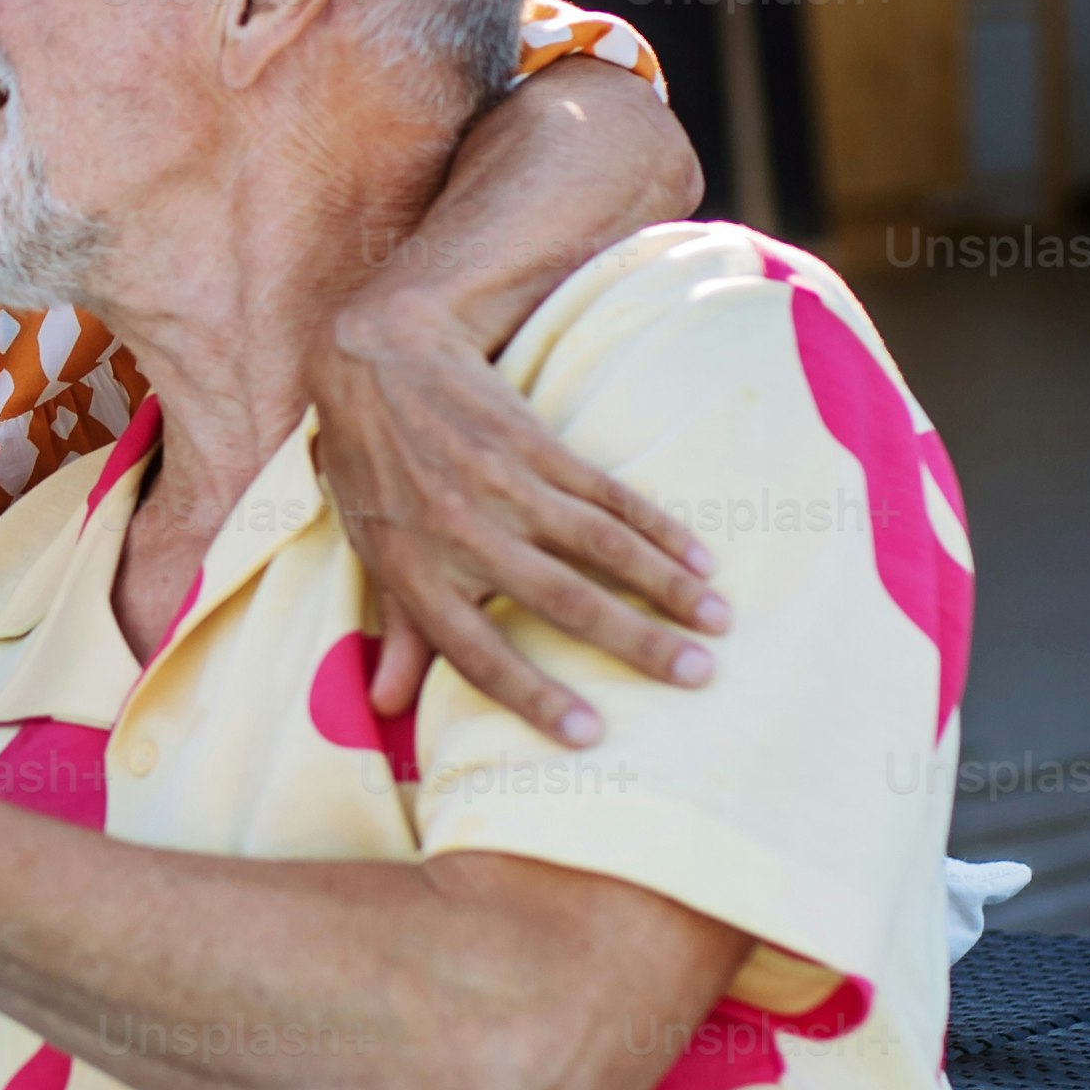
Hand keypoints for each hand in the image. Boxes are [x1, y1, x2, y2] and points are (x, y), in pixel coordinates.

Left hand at [310, 288, 725, 746]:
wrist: (376, 354)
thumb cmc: (370, 465)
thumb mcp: (370, 550)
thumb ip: (397, 630)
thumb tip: (388, 707)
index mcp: (416, 573)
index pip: (478, 654)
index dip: (534, 698)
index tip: (592, 735)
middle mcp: (464, 533)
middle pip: (561, 601)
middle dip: (635, 643)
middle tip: (698, 678)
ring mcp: (504, 484)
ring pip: (601, 544)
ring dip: (666, 584)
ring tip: (719, 621)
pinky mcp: (535, 443)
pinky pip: (609, 492)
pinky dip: (658, 527)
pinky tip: (699, 558)